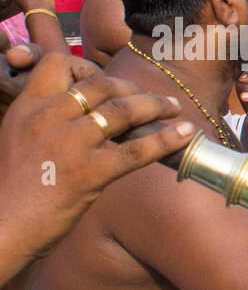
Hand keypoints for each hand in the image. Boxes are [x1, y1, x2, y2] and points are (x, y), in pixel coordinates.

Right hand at [0, 44, 195, 261]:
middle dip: (132, 88)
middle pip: (101, 86)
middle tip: (153, 97)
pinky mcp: (88, 173)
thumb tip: (82, 113)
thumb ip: (44, 121)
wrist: (1, 226)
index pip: (58, 64)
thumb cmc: (12, 189)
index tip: (107, 80)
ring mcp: (69, 144)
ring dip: (155, 106)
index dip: (88, 67)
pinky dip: (166, 141)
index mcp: (27, 107)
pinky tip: (186, 135)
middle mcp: (47, 117)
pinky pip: (137, 151)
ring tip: (174, 107)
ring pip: (122, 112)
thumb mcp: (17, 140)